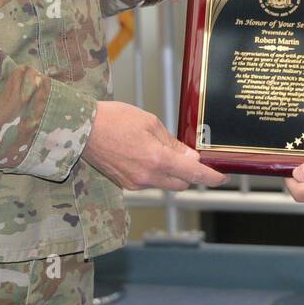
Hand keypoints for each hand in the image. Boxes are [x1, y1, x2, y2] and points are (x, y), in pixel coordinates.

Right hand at [82, 100, 227, 190]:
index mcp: (157, 159)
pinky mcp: (124, 184)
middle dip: (188, 173)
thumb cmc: (114, 119)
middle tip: (187, 156)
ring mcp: (135, 183)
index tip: (221, 177)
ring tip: (157, 148)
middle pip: (180, 184)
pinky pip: (148, 182)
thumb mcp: (150, 123)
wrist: (82, 129)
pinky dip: (153, 172)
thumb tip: (189, 159)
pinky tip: (143, 154)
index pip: (193, 175)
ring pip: (164, 183)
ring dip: (169, 172)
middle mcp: (147, 177)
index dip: (211, 178)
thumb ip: (172, 143)